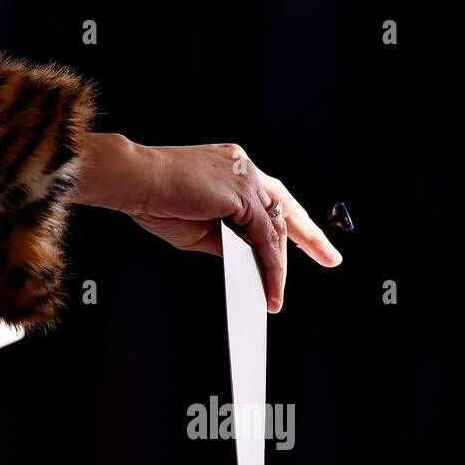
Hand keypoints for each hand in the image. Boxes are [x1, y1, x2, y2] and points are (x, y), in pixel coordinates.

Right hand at [72, 133, 341, 311]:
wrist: (133, 181)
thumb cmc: (155, 201)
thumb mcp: (200, 230)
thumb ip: (229, 242)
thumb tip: (250, 263)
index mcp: (235, 168)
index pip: (272, 198)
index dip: (291, 222)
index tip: (310, 240)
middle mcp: (245, 167)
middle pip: (285, 208)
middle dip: (310, 237)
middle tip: (331, 258)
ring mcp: (245, 177)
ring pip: (275, 228)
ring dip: (278, 266)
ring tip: (276, 297)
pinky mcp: (240, 193)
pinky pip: (264, 238)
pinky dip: (269, 266)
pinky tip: (269, 288)